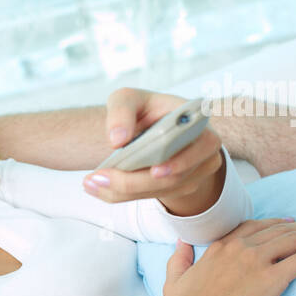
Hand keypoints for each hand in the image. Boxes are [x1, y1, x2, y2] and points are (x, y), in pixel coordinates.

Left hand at [83, 88, 224, 214]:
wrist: (145, 128)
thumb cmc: (142, 110)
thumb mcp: (128, 99)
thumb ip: (121, 112)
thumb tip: (118, 140)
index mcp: (197, 123)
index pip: (204, 144)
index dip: (183, 160)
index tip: (155, 170)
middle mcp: (201, 151)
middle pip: (175, 177)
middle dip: (135, 182)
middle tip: (99, 178)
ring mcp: (191, 173)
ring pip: (159, 191)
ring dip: (122, 191)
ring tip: (91, 182)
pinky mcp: (175, 188)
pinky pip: (148, 196)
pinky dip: (121, 194)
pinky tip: (98, 187)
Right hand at [162, 217, 295, 295]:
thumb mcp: (174, 281)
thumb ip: (179, 259)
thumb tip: (180, 243)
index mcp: (220, 247)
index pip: (252, 227)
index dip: (273, 223)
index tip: (288, 222)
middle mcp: (241, 248)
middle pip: (279, 230)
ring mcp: (259, 260)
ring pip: (294, 239)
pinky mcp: (274, 277)